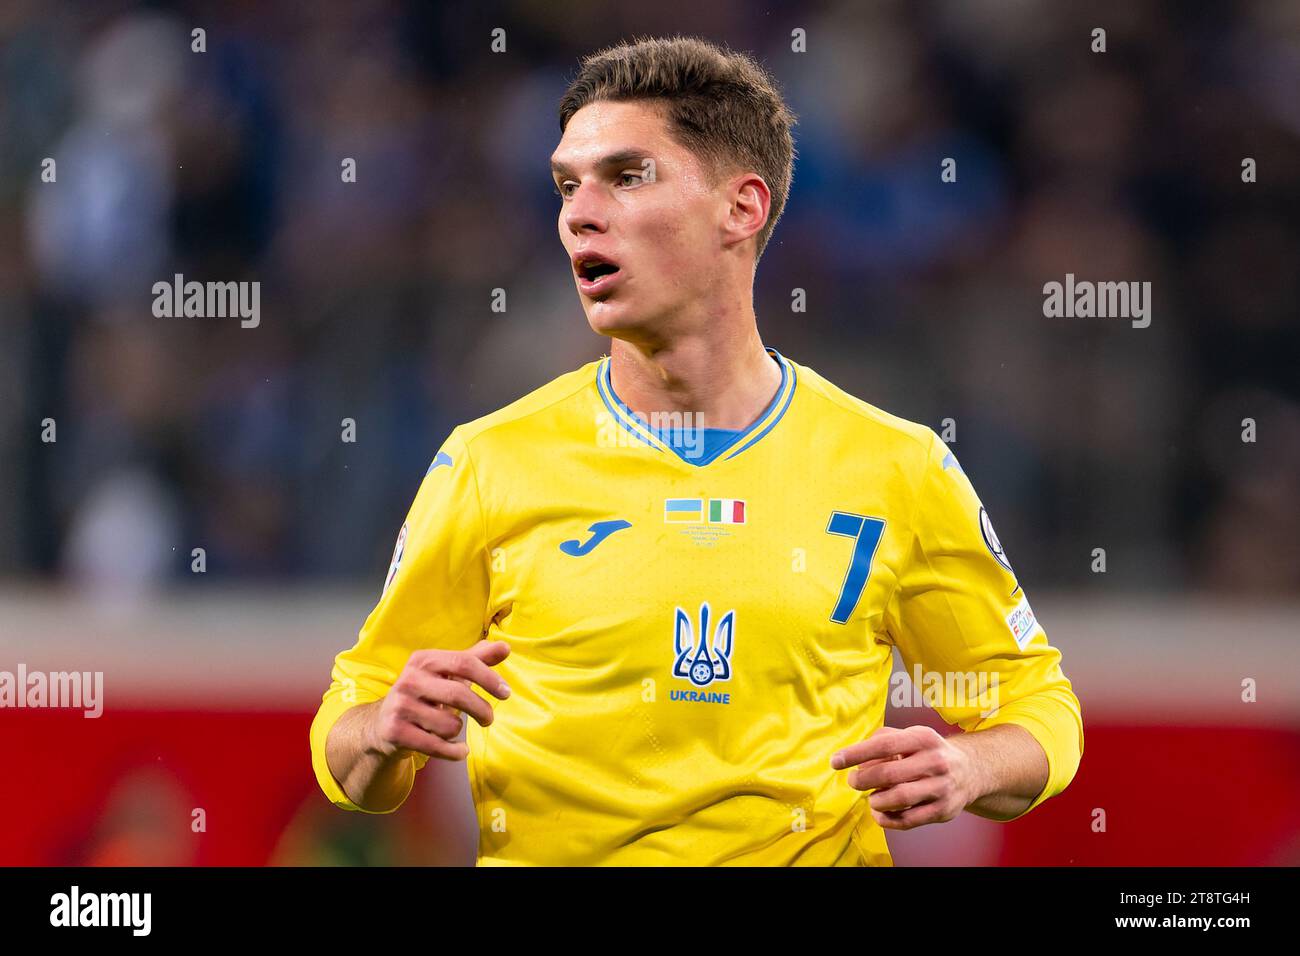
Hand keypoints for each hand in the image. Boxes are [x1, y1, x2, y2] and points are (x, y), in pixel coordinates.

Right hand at [366, 640, 511, 761]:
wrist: (382, 725)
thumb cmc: (425, 694)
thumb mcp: (447, 673)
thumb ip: (476, 659)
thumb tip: (505, 647)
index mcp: (423, 659)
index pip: (464, 663)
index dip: (489, 678)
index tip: (506, 693)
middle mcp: (409, 680)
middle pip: (458, 694)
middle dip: (481, 710)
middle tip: (488, 719)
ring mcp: (400, 706)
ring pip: (449, 725)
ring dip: (458, 731)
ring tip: (450, 729)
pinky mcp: (395, 732)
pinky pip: (437, 746)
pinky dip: (454, 752)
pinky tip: (460, 750)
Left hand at [831, 725, 978, 829]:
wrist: (970, 772)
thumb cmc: (928, 752)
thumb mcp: (910, 736)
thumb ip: (881, 740)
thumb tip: (857, 759)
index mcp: (923, 739)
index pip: (884, 745)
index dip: (856, 754)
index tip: (836, 761)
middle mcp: (935, 762)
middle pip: (888, 774)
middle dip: (862, 780)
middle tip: (853, 781)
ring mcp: (941, 788)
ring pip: (898, 799)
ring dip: (875, 800)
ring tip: (871, 797)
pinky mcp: (942, 811)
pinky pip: (907, 820)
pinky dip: (886, 819)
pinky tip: (879, 813)